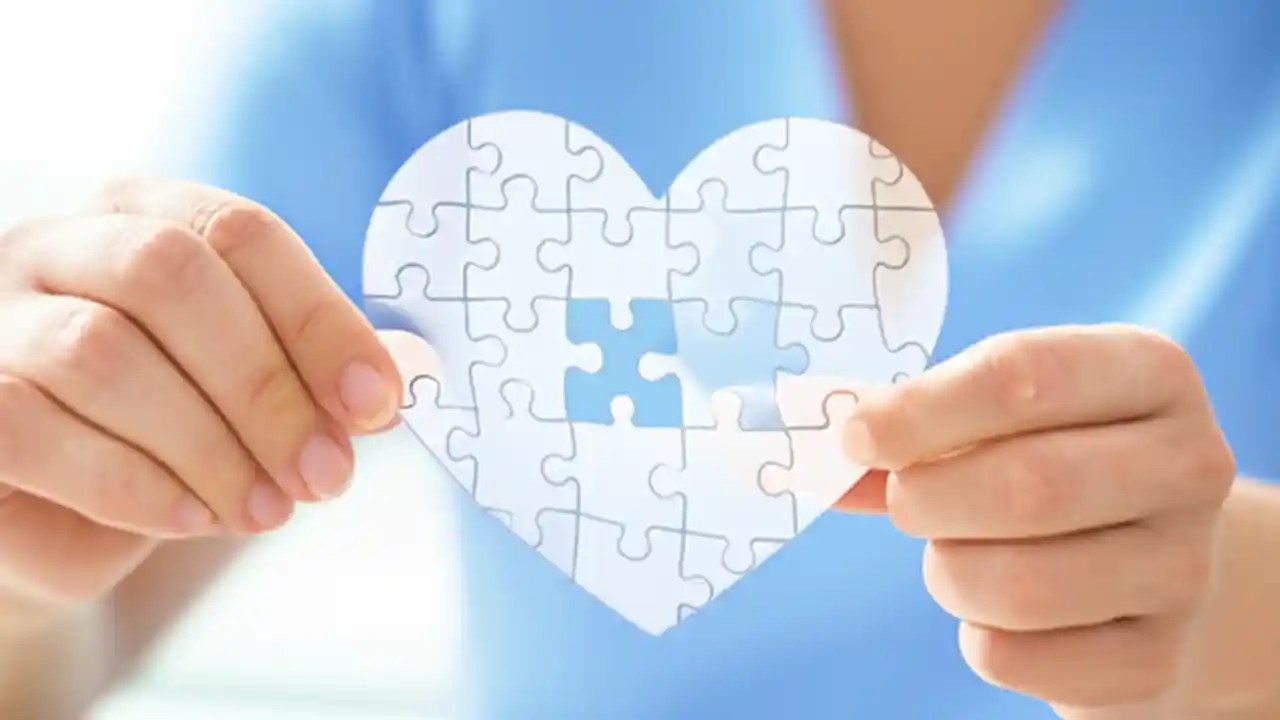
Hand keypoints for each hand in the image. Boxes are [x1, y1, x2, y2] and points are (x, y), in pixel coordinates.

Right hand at [0, 179, 400, 616]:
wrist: (54, 516)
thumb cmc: (167, 434)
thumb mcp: (252, 395)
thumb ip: (319, 373)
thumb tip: (415, 372)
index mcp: (144, 214)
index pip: (242, 233)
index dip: (320, 319)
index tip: (379, 403)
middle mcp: (57, 243)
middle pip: (169, 273)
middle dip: (266, 385)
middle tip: (328, 475)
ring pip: (101, 352)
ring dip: (208, 444)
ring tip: (269, 509)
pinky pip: (34, 425)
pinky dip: (132, 482)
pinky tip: (197, 516)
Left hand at [839, 325, 1235, 713]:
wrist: (1148, 562)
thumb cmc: (1049, 462)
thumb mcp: (999, 418)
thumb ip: (912, 426)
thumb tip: (818, 452)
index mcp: (1147, 371)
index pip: (1023, 374)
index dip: (922, 410)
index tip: (856, 437)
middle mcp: (1189, 463)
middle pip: (1029, 485)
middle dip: (930, 498)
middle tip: (903, 502)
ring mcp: (1185, 567)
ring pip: (1021, 584)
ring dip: (950, 572)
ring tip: (956, 555)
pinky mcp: (1155, 658)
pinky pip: (1017, 657)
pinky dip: (977, 636)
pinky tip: (997, 613)